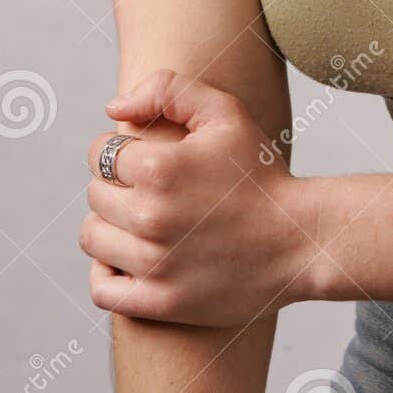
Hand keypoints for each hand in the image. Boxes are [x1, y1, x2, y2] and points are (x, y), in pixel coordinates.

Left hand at [80, 69, 318, 325]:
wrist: (299, 240)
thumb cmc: (260, 174)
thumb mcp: (226, 112)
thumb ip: (167, 89)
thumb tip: (113, 108)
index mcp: (159, 167)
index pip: (101, 153)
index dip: (121, 150)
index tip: (144, 158)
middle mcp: (150, 216)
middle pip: (95, 194)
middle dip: (117, 186)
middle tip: (151, 189)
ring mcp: (154, 264)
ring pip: (92, 238)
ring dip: (111, 226)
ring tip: (142, 222)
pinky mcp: (159, 302)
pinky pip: (101, 289)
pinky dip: (107, 274)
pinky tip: (130, 259)